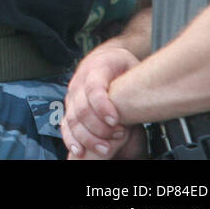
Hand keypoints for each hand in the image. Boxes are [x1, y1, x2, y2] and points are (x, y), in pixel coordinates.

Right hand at [60, 43, 139, 158]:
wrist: (105, 58)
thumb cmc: (121, 65)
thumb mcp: (131, 65)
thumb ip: (133, 83)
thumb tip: (144, 105)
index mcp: (95, 68)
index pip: (93, 88)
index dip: (102, 106)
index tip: (115, 120)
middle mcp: (78, 82)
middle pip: (82, 108)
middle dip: (99, 128)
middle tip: (118, 136)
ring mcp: (72, 96)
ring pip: (72, 120)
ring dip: (88, 137)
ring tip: (105, 149)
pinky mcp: (69, 108)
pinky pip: (65, 125)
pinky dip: (71, 139)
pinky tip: (80, 150)